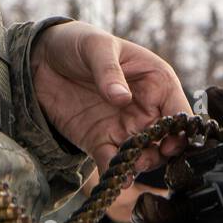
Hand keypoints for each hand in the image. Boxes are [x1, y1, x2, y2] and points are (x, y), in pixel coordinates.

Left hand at [31, 20, 190, 173]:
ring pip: (143, 156)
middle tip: (145, 157)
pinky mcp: (100, 141)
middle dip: (161, 153)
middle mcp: (146, 108)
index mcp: (156, 81)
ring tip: (130, 167)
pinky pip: (113, 163)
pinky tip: (116, 179)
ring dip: (140, 165)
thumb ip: (109, 71)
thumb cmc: (78, 43)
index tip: (171, 141)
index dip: (180, 130)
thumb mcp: (96, 47)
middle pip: (166, 140)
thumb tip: (122, 98)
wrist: (41, 58)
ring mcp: (124, 127)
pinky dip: (116, 173)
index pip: (179, 110)